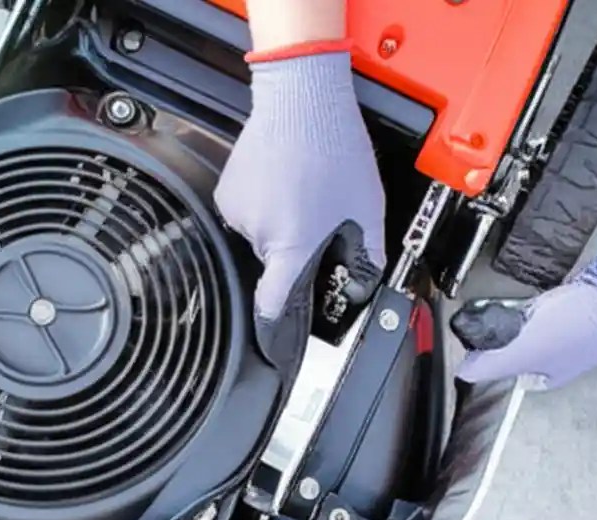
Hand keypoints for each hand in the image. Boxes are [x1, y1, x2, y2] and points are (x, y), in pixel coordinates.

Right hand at [215, 49, 385, 319]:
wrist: (301, 98)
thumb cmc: (334, 147)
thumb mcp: (367, 207)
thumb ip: (368, 253)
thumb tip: (368, 284)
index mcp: (292, 245)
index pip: (273, 304)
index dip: (277, 328)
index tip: (277, 343)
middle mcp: (259, 234)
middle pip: (275, 264)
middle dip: (295, 250)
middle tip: (317, 220)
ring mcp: (239, 212)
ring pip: (262, 237)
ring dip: (281, 224)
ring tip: (302, 192)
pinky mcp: (227, 192)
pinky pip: (249, 213)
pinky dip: (266, 204)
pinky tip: (284, 182)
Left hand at [455, 236, 596, 389]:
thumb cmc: (592, 321)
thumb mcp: (528, 347)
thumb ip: (495, 361)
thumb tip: (466, 372)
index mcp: (554, 371)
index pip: (517, 376)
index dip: (494, 366)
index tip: (475, 352)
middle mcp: (568, 351)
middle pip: (527, 348)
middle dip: (506, 336)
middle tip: (487, 322)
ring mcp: (579, 323)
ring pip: (539, 323)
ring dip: (521, 315)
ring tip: (502, 305)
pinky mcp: (586, 296)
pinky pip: (553, 299)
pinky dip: (540, 296)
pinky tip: (534, 289)